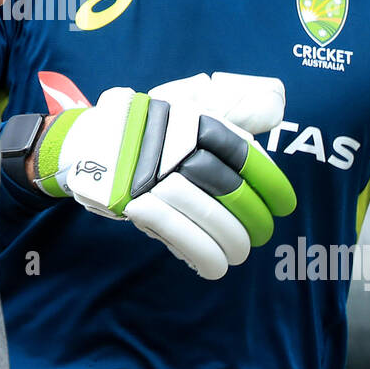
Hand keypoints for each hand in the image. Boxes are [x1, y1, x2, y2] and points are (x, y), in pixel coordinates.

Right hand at [34, 72, 295, 278]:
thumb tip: (275, 103)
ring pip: (207, 216)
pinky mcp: (134, 203)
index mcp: (192, 118)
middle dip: (254, 218)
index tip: (285, 204)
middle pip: (229, 189)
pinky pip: (178, 235)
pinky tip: (215, 267)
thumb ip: (229, 105)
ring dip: (231, 242)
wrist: (84, 144)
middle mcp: (174, 144)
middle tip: (264, 233)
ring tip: (240, 253)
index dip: (270, 182)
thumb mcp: (185, 101)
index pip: (242, 153)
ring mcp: (152, 175)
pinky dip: (202, 254)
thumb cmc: (145, 127)